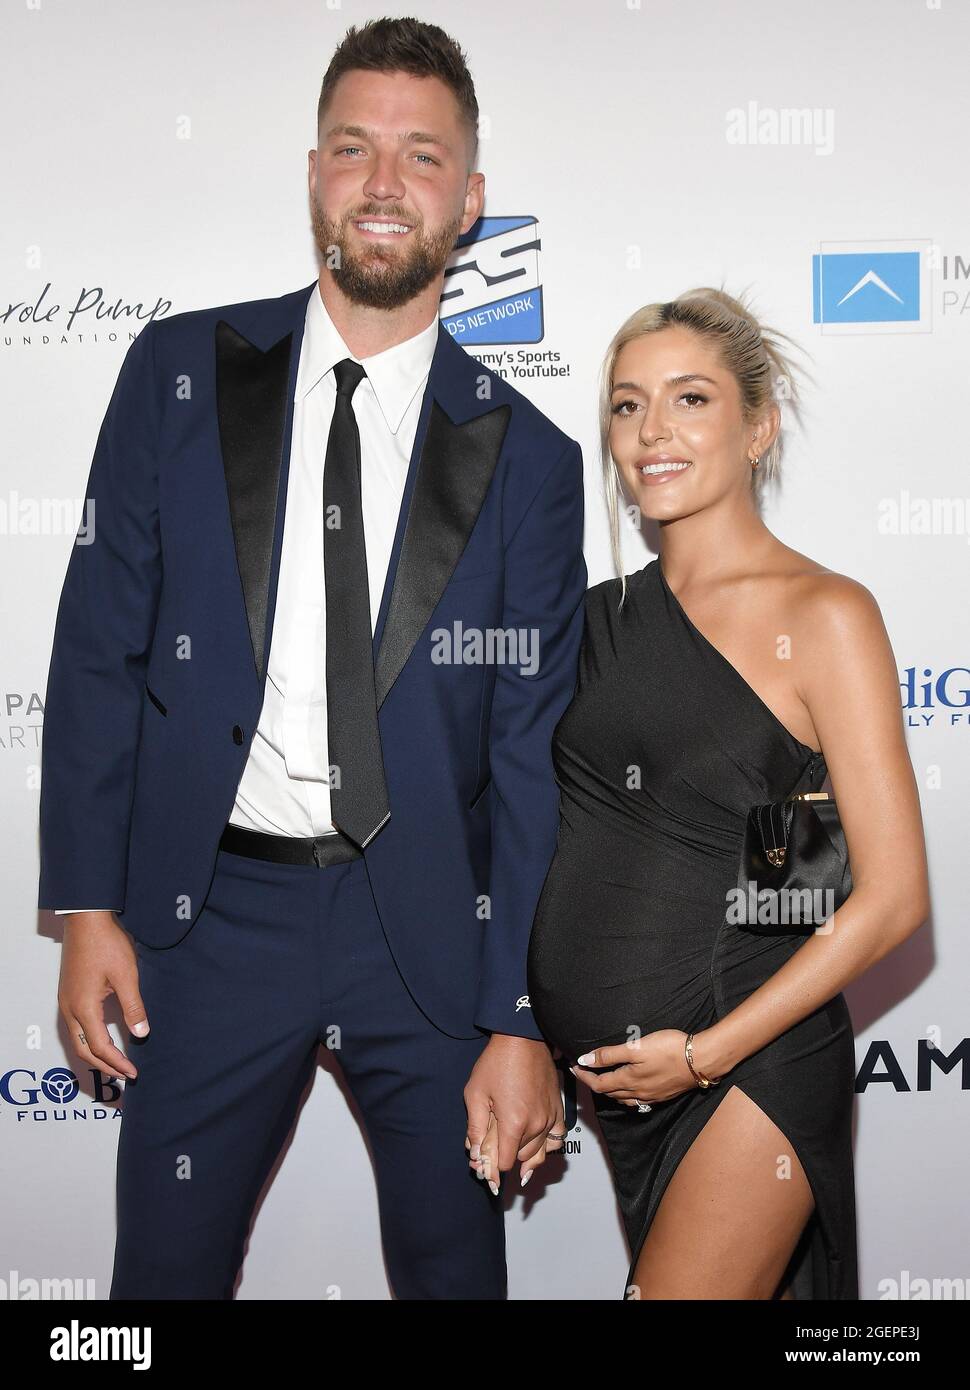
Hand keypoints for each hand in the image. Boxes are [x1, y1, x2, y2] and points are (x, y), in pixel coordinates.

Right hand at [58, 912, 147, 1080]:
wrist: (87, 920)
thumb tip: (142, 1034)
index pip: (100, 1047)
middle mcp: (69, 1008)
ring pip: (77, 1039)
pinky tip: (102, 1038)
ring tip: (115, 1063)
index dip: (117, 1063)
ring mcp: (66, 1001)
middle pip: (84, 1049)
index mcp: (83, 1007)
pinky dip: (89, 1039)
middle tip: (125, 1074)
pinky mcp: (68, 993)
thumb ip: (134, 1007)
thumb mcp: (127, 976)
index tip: (134, 1072)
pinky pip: (75, 1026)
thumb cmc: (106, 944)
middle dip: (104, 1065)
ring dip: (95, 1054)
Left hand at [464, 1034, 563, 1189]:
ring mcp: (550, 1118)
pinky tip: (534, 1150)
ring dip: (522, 1154)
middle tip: (489, 1152)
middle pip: (519, 1158)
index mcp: (515, 1123)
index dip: (492, 1168)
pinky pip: (556, 1140)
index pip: (505, 1163)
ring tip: (508, 1150)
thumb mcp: (475, 1094)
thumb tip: (475, 1155)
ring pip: (537, 1152)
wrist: (522, 1039)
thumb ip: (474, 1129)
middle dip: (503, 1158)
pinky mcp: (558, 1110)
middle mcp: (537, 1124)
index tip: (483, 1167)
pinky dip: (546, 1149)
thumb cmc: (497, 1063)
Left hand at [569, 1029, 722, 1106]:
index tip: (574, 1068)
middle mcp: (638, 1093)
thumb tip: (585, 1060)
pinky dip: (628, 1095)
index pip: (598, 1083)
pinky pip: (639, 1100)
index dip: (583, 1076)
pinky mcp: (663, 1095)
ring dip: (610, 1091)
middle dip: (594, 1083)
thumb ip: (609, 1055)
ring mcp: (651, 1096)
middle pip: (609, 1092)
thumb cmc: (669, 1049)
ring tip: (604, 1080)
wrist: (701, 1059)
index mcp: (628, 1081)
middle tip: (585, 1072)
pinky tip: (631, 1089)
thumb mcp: (635, 1047)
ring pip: (624, 1098)